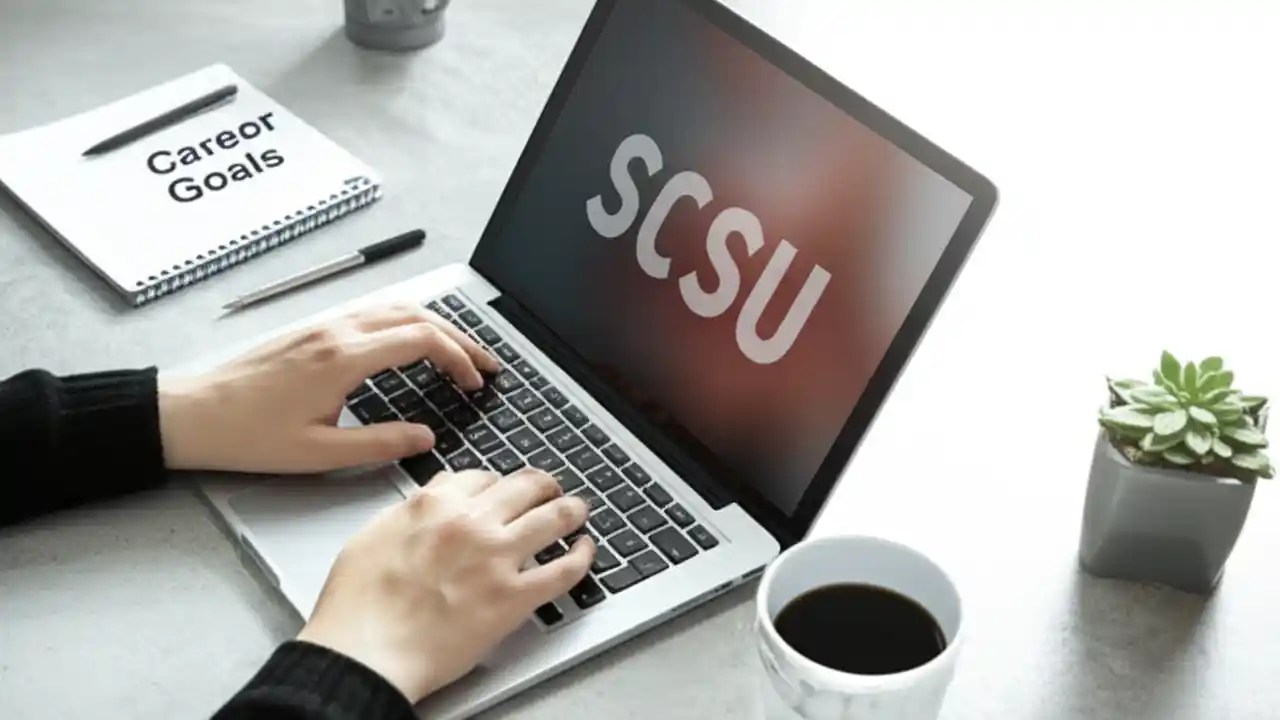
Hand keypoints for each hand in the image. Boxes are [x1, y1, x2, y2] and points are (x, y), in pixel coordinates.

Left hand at [157, 302, 499, 472]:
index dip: (458, 359)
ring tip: (460, 351)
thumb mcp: (320, 453)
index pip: (421, 340)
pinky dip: (407, 322)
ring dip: (436, 325)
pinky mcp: (314, 330)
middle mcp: (337, 332)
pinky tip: (414, 342)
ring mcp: (324, 326)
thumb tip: (426, 439)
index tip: (475, 383)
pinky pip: (374, 312)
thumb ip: (380, 444)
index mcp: (343, 359)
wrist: (191, 415)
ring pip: (396, 307)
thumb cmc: (247, 436)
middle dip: (460, 337)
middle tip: (486, 364)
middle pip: (417, 316)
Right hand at [296, 468, 593, 702]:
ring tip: (578, 511)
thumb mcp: (373, 535)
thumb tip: (428, 504)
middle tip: (550, 490)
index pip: (482, 477)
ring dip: (571, 510)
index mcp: (434, 504)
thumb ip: (409, 513)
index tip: (502, 490)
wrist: (364, 652)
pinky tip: (585, 550)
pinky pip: (564, 570)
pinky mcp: (514, 598)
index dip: (497, 483)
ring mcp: (497, 558)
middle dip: (542, 485)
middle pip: (526, 486)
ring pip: (555, 517)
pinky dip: (582, 557)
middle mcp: (472, 522)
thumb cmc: (358, 605)